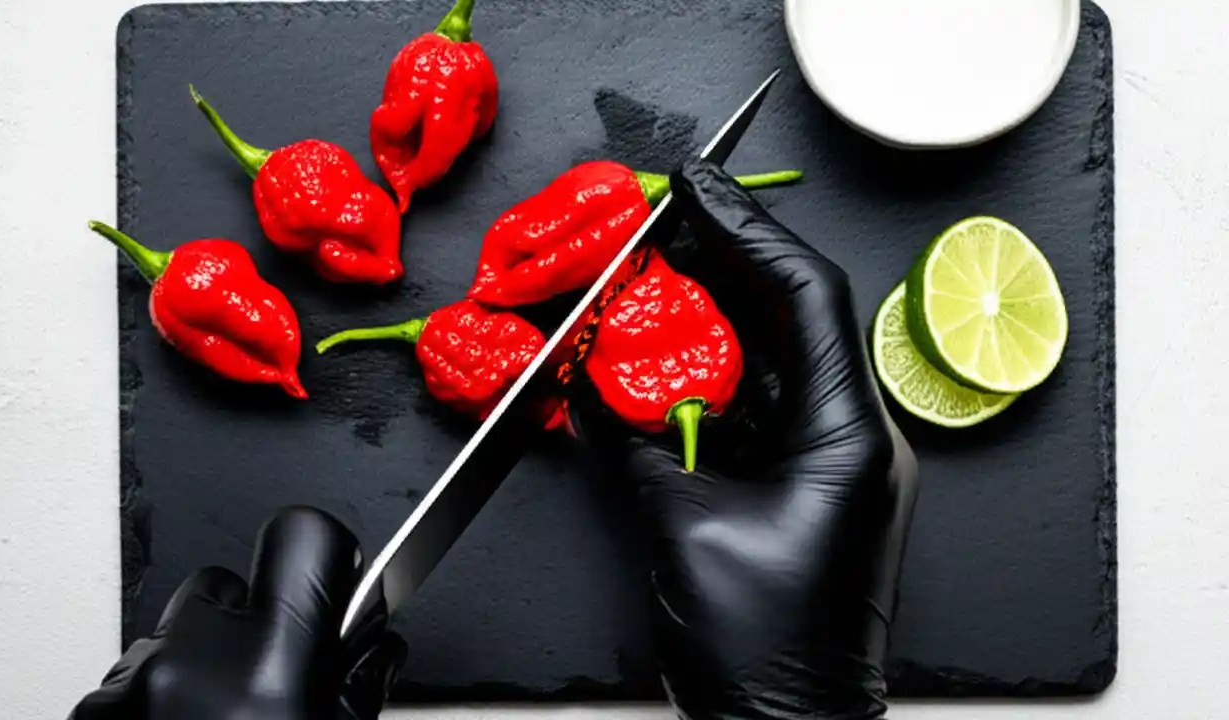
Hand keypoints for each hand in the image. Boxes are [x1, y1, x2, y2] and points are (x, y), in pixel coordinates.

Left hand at [70, 507, 405, 719]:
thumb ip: (359, 685)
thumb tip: (377, 641)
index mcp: (272, 666)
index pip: (304, 536)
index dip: (324, 556)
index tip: (330, 577)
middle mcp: (196, 660)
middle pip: (228, 583)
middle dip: (250, 623)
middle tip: (263, 689)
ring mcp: (135, 683)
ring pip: (177, 630)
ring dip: (199, 663)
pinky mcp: (93, 707)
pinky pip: (136, 670)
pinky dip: (158, 696)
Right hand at [580, 159, 918, 718]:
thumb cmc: (762, 647)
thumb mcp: (682, 527)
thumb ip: (635, 445)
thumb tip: (596, 389)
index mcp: (845, 435)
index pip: (804, 295)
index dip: (748, 228)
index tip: (696, 186)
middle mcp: (851, 437)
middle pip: (791, 314)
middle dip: (728, 258)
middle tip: (665, 216)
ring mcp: (831, 460)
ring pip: (773, 354)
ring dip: (715, 311)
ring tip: (657, 268)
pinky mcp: (805, 484)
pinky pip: (758, 402)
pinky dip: (711, 370)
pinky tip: (667, 347)